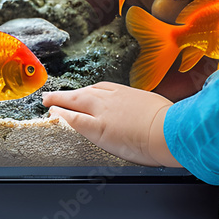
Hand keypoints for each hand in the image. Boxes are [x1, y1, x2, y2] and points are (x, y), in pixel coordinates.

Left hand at [42, 82, 180, 167]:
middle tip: (54, 95)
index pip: (101, 89)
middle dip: (68, 94)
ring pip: (75, 102)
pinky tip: (54, 113)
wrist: (170, 129)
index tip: (81, 94)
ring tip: (48, 102)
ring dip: (59, 101)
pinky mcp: (98, 128)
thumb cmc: (170, 122)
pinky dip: (62, 115)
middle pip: (84, 93)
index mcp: (127, 93)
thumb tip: (147, 116)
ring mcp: (103, 112)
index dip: (88, 92)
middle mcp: (112, 99)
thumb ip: (144, 110)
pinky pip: (75, 120)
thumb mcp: (156, 107)